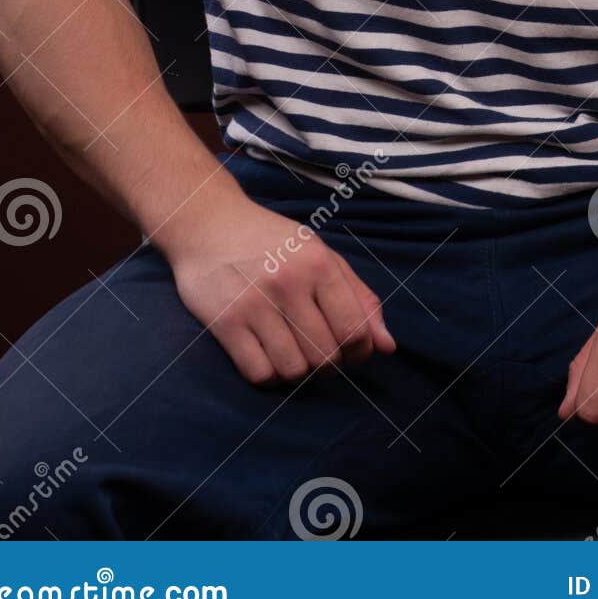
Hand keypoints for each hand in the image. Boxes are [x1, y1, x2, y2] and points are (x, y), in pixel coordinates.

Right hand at [167, 196, 395, 386]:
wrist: (209, 224)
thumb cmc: (273, 242)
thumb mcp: (322, 255)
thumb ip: (359, 298)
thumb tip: (388, 347)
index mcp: (319, 264)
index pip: (354, 331)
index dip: (360, 352)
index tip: (351, 350)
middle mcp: (289, 283)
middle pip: (325, 356)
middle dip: (328, 363)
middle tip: (318, 350)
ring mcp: (255, 304)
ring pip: (294, 370)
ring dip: (298, 371)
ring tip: (292, 350)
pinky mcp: (225, 322)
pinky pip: (260, 373)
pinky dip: (268, 374)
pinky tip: (267, 354)